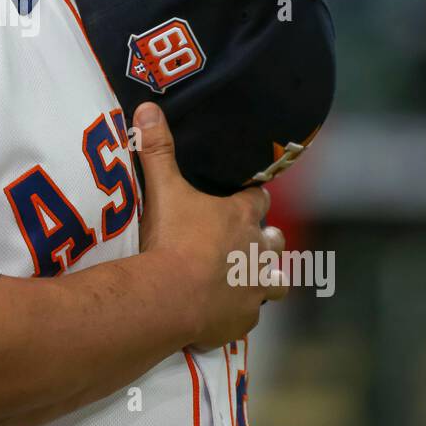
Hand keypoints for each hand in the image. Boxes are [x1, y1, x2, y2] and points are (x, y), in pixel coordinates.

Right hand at [133, 102, 288, 351]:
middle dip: (265, 239)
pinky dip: (240, 313)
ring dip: (267, 279)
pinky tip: (225, 314)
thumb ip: (156, 148)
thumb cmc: (170, 237)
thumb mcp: (162, 187)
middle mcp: (257, 251)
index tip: (244, 198)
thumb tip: (147, 106)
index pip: (258, 199)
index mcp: (241, 216)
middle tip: (246, 241)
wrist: (171, 295)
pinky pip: (250, 316)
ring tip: (252, 280)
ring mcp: (254, 288)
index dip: (252, 199)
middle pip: (274, 240)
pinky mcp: (243, 320)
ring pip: (277, 282)